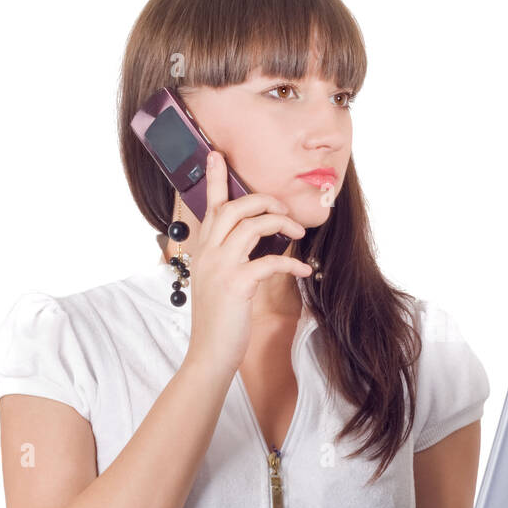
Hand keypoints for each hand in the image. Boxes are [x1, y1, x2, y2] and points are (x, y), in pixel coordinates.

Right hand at [182, 150, 311, 377]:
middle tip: (286, 210)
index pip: (208, 207)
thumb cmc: (220, 320)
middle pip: (234, 207)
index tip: (216, 154)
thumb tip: (255, 246)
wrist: (210, 353)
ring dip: (280, 223)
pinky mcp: (236, 284)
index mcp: (203, 250)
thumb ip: (230, 260)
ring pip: (251, 225)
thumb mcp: (219, 283)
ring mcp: (220, 267)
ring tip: (299, 232)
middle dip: (264, 201)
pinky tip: (304, 268)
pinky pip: (269, 260)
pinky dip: (290, 260)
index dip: (213, 179)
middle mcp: (208, 253)